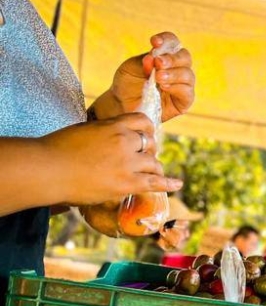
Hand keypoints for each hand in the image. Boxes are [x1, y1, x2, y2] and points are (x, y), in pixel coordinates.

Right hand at [42, 114, 182, 204]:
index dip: (146, 129)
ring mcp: (127, 162)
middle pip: (150, 143)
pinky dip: (169, 184)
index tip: (146, 136)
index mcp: (113, 125)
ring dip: (154, 167)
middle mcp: (124, 141)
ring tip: (153, 172)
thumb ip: (101, 132)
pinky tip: (178, 184)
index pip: (142, 121)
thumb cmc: (56, 150)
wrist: (47, 169)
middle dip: (149, 150)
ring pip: (154, 163)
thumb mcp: (83, 131)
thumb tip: (106, 136)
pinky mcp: (126, 183)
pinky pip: (155, 182)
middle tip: (145, 158)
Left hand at [108, 32, 194, 121]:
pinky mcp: (184, 101)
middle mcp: (177, 68)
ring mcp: (182, 84)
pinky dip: (177, 88)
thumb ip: (142, 62)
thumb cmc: (128, 84)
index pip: (172, 43)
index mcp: (165, 55)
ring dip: (173, 74)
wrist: (123, 105)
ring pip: (188, 74)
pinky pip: (188, 92)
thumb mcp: (130, 68)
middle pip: (185, 57)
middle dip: (172, 58)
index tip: (154, 42)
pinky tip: (164, 87)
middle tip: (158, 62)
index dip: (166, 40)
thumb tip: (153, 58)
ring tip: (158, 78)